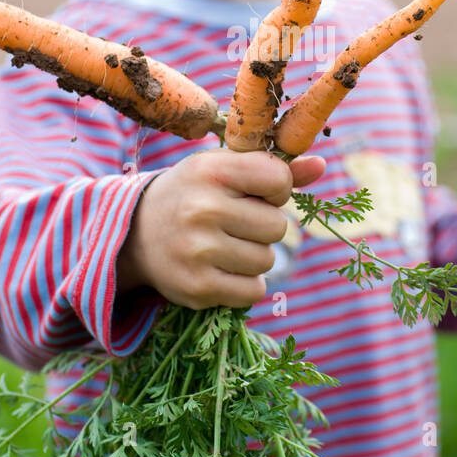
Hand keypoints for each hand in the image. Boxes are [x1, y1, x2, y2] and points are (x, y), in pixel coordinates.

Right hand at [117, 148, 325, 309]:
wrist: (135, 233)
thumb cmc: (193, 193)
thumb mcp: (224, 170)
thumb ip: (274, 168)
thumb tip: (320, 165)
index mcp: (212, 170)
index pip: (278, 179)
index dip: (276, 189)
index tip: (254, 193)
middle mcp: (203, 209)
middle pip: (277, 226)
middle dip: (264, 227)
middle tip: (235, 223)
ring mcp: (198, 251)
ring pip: (267, 261)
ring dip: (255, 256)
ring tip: (225, 245)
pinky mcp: (198, 287)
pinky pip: (254, 291)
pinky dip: (246, 283)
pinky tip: (222, 268)